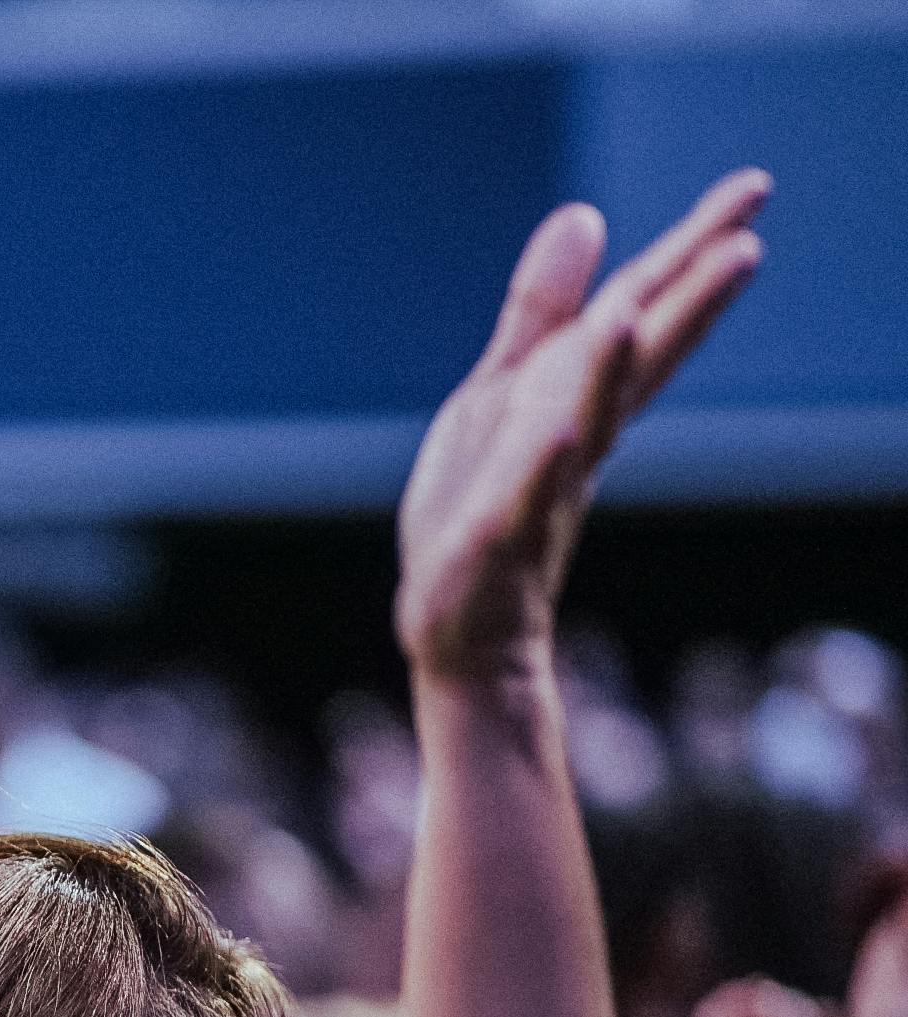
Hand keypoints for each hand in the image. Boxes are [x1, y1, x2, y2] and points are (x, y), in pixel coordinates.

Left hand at [396, 172, 767, 680]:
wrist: (464, 625)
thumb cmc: (483, 504)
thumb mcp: (503, 389)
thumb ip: (542, 310)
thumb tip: (585, 214)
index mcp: (577, 398)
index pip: (646, 314)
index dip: (693, 253)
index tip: (753, 190)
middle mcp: (573, 437)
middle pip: (637, 366)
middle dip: (687, 309)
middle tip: (746, 245)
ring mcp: (537, 489)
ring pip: (582, 426)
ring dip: (609, 372)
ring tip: (632, 312)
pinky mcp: (493, 539)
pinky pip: (521, 501)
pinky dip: (540, 467)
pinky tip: (556, 433)